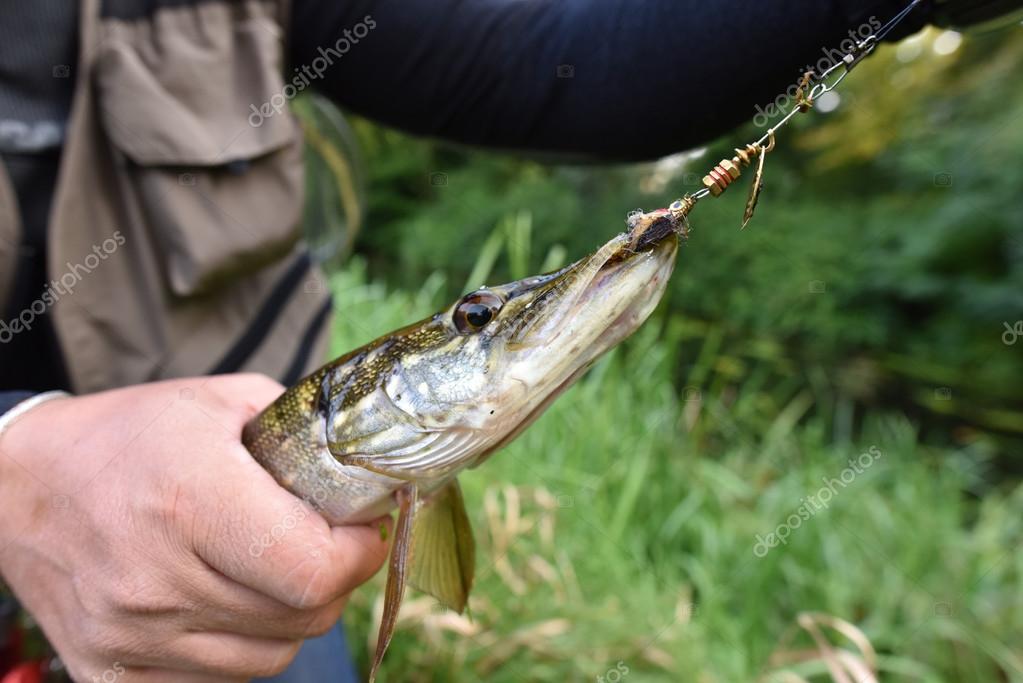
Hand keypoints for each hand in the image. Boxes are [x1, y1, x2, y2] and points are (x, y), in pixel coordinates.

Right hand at [0, 374, 389, 681]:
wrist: (23, 486)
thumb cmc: (132, 436)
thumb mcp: (224, 401)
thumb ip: (306, 435)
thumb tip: (370, 479)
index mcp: (192, 501)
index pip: (315, 570)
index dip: (359, 553)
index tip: (362, 529)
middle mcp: (158, 580)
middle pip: (304, 617)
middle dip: (335, 580)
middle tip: (323, 543)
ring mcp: (132, 637)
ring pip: (272, 657)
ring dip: (290, 615)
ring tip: (270, 568)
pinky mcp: (113, 674)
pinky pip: (221, 681)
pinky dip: (242, 645)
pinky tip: (226, 600)